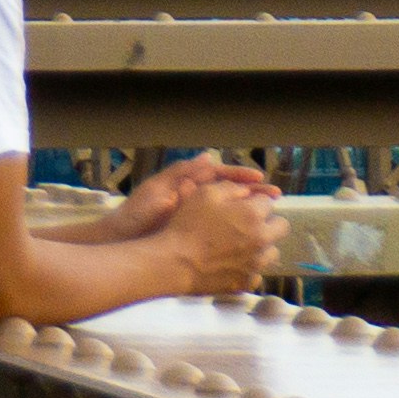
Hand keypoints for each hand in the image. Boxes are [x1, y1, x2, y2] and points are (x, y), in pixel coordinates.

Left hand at [119, 153, 278, 228]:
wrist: (123, 241)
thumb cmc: (137, 213)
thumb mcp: (158, 189)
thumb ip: (181, 173)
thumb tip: (208, 156)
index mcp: (187, 188)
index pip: (220, 178)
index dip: (241, 177)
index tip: (260, 178)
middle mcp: (197, 203)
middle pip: (231, 196)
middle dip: (253, 196)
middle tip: (275, 198)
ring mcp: (199, 222)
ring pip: (232, 216)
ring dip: (251, 216)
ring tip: (270, 217)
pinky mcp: (200, 239)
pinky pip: (225, 235)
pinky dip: (241, 236)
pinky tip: (255, 240)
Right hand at [153, 172, 283, 295]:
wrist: (176, 262)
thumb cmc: (188, 224)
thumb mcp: (204, 194)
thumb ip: (230, 188)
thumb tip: (247, 191)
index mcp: (253, 214)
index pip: (268, 202)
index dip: (254, 202)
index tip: (242, 205)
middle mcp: (263, 238)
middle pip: (281, 227)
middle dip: (267, 222)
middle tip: (246, 225)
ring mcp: (258, 263)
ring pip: (273, 251)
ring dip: (262, 246)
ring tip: (240, 246)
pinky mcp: (249, 282)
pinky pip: (258, 273)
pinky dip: (249, 268)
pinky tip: (233, 265)